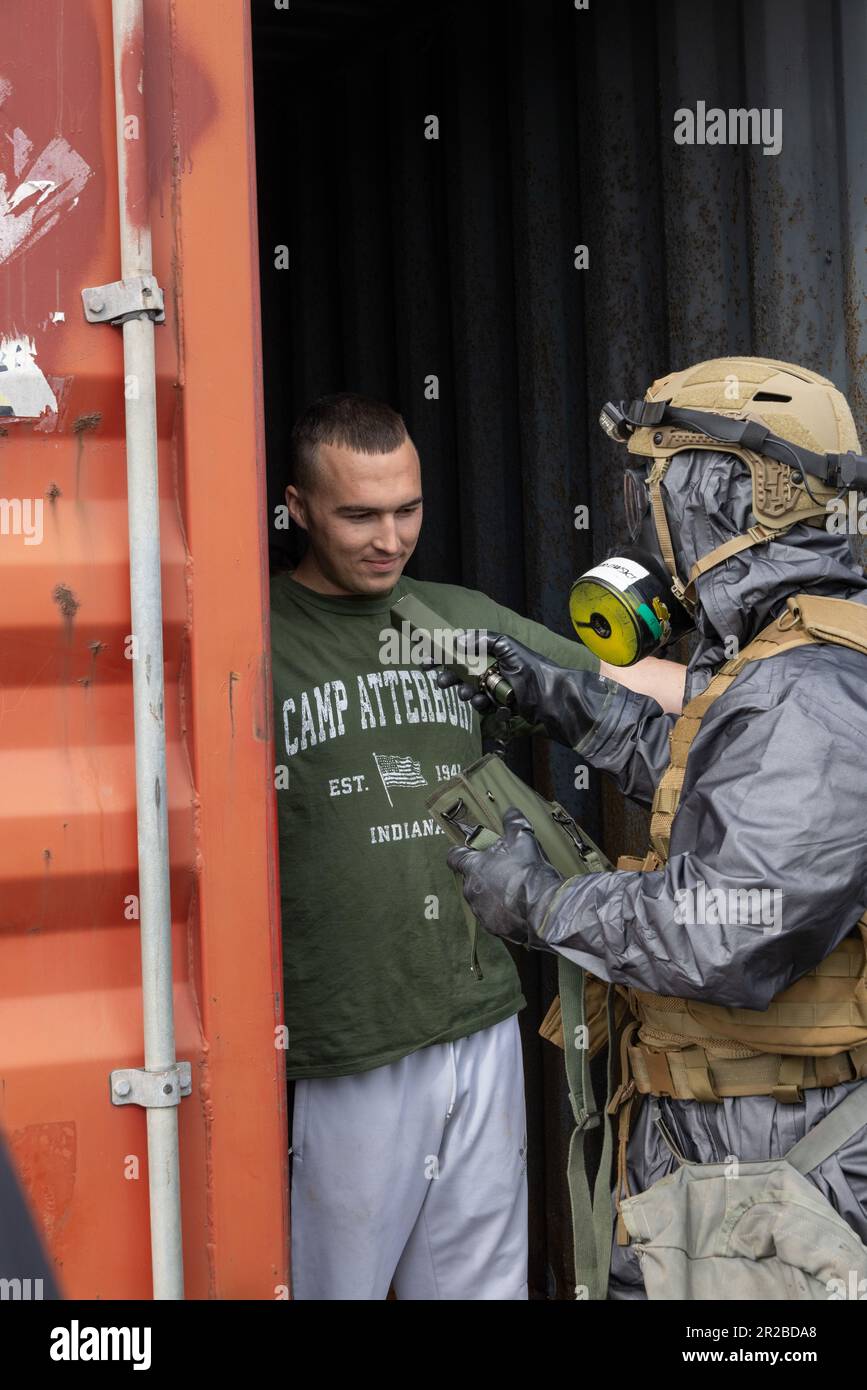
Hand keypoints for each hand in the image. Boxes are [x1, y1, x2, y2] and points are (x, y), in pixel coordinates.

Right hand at [437, 631, 610, 746]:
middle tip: (440, 681)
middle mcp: (489, 669)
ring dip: (464, 692)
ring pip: (468, 691)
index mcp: (490, 652)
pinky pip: (481, 705)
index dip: (442, 654)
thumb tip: (457, 640)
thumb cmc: (530, 667)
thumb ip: (482, 640)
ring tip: (468, 694)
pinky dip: (481, 704)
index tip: (425, 660)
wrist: (549, 696)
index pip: (459, 651)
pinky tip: (486, 703)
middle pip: (459, 673)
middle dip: (448, 677)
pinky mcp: (498, 704)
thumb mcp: (507, 647)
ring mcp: (493, 688)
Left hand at [446, 807, 563, 946]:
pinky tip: (519, 908)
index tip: (464, 851)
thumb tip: (510, 809)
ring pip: (482, 900)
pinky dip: (503, 913)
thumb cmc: (527, 869)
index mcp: (473, 868)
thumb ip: (513, 822)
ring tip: (514, 892)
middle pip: (471, 880)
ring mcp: (481, 912)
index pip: (454, 858)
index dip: (459, 852)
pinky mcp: (493, 929)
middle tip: (504, 871)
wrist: (542, 906)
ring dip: (493, 895)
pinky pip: (495, 917)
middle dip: (485, 875)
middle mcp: (471, 891)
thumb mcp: (522, 838)